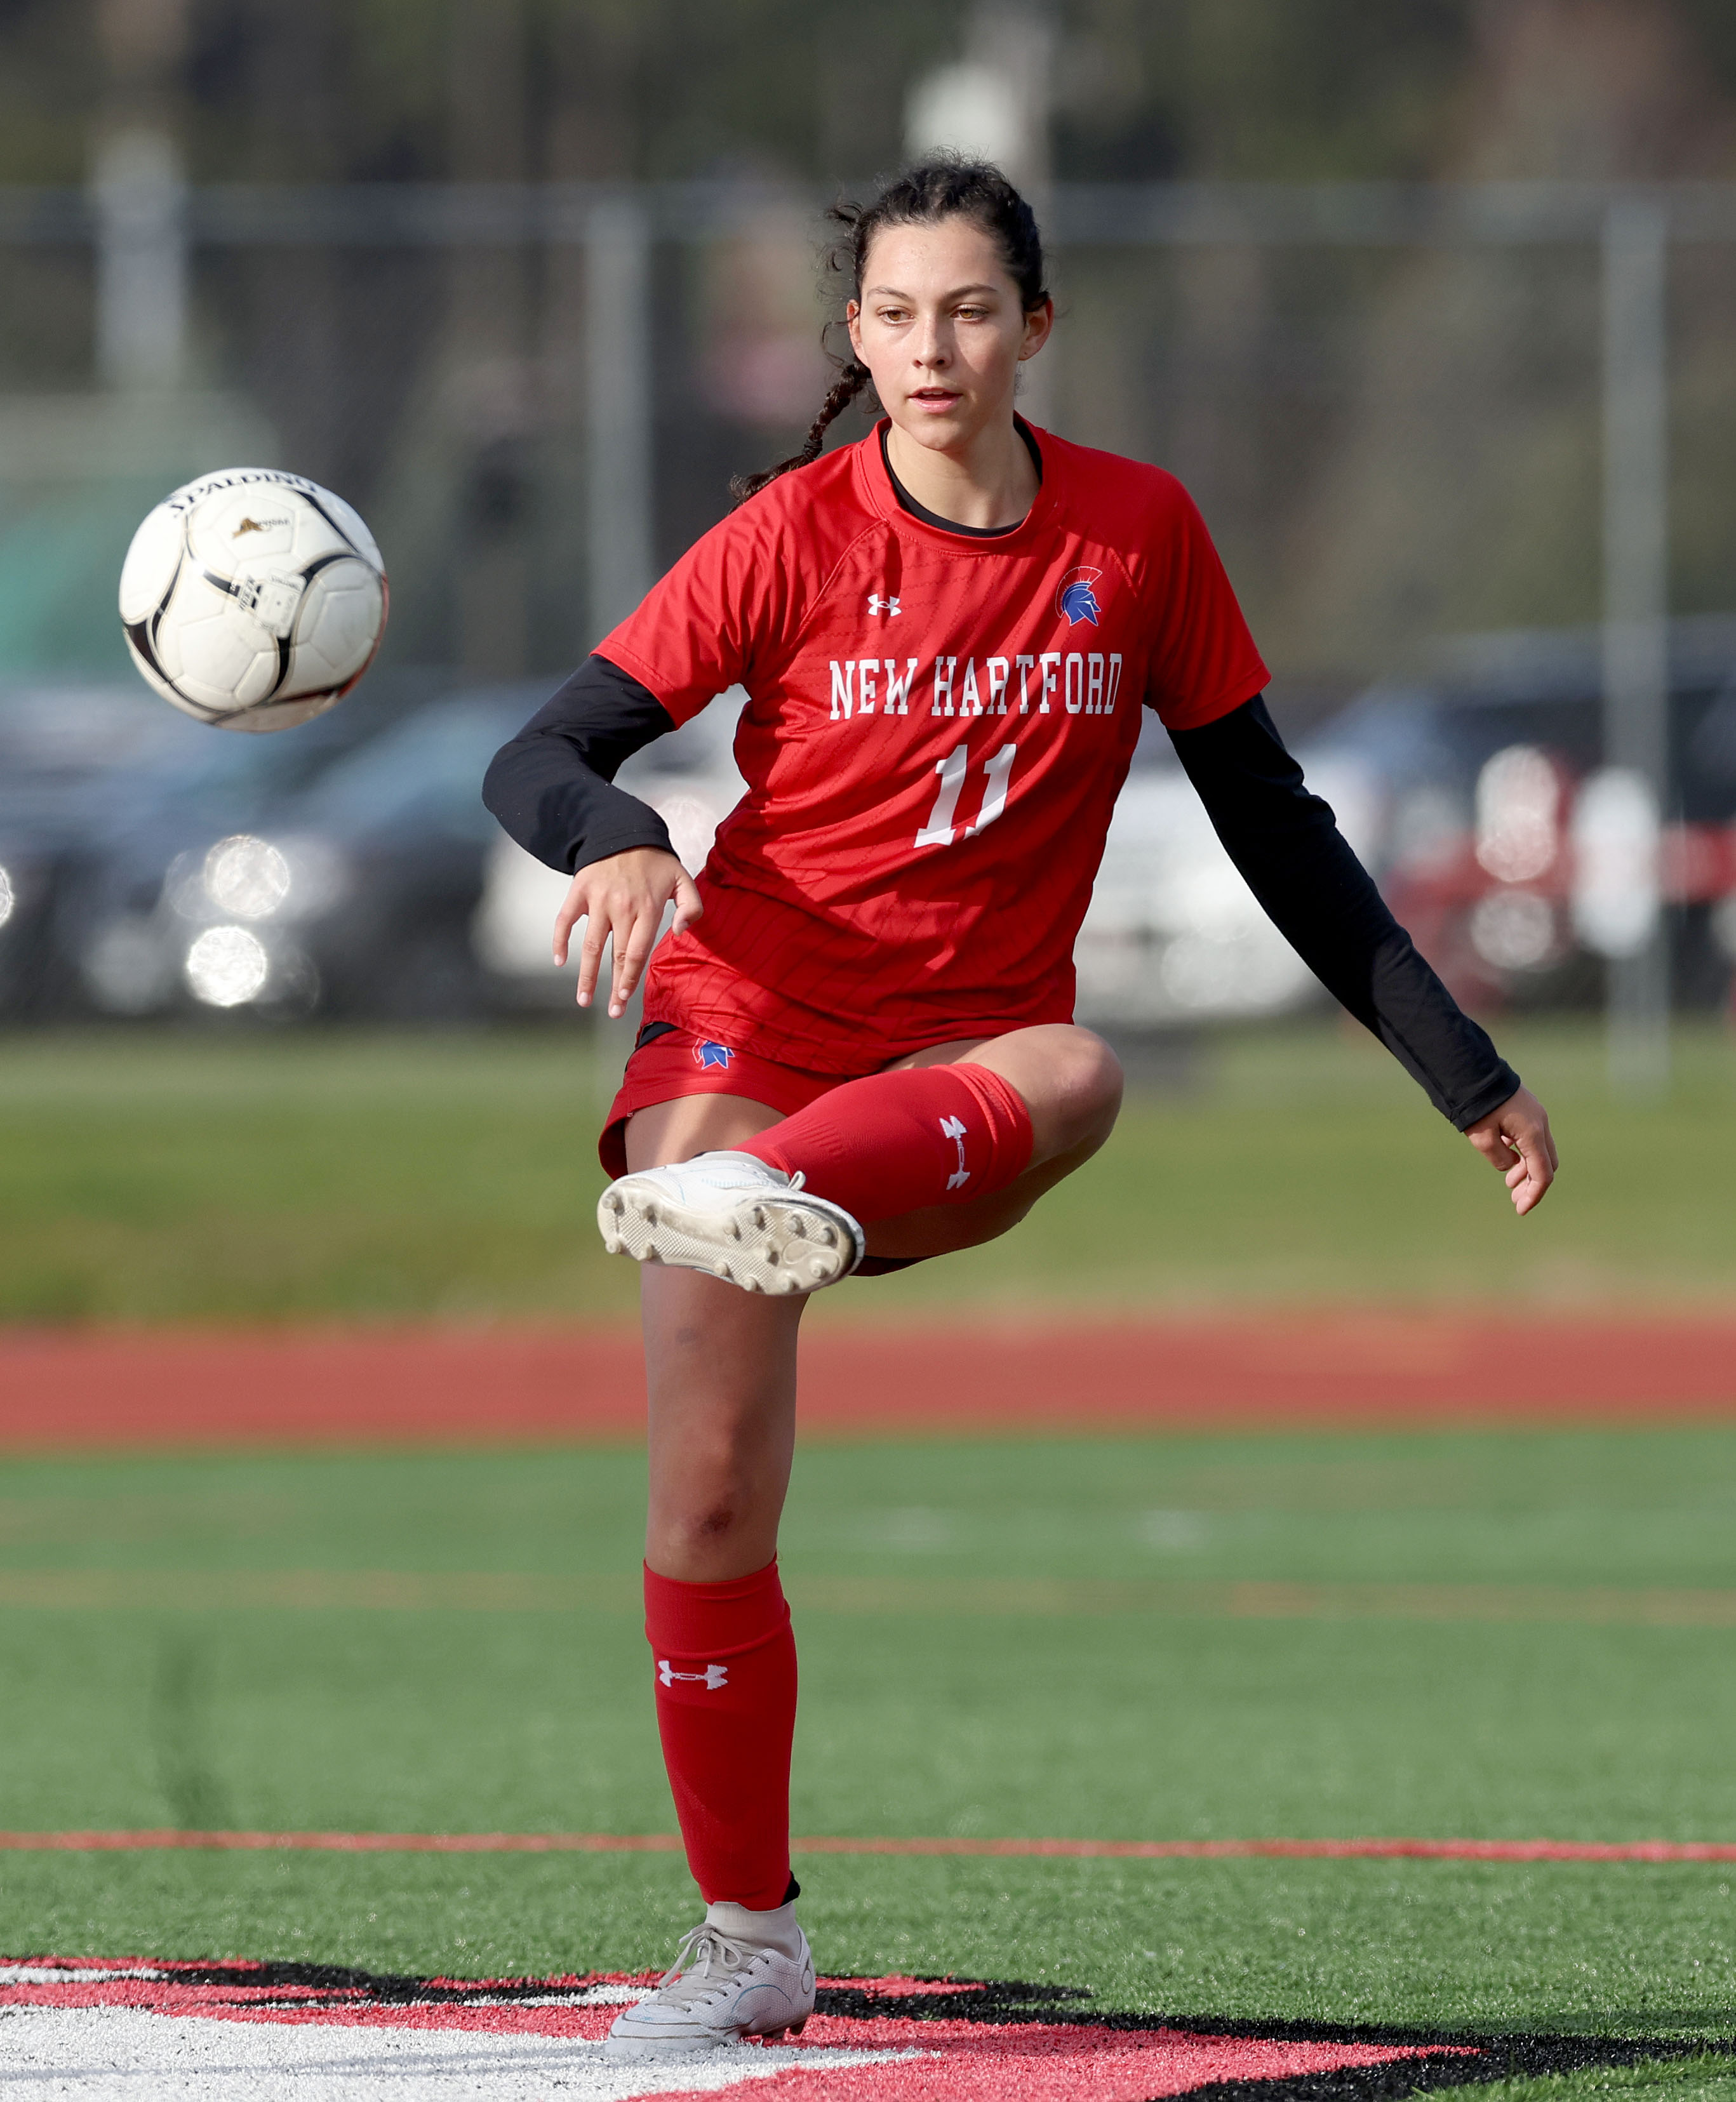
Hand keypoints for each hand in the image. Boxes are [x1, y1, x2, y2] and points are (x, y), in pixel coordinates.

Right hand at [553, 848, 701, 1018]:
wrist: (624, 831)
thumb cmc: (656, 862)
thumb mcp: (683, 879)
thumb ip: (692, 907)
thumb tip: (681, 933)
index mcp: (648, 908)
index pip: (637, 953)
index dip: (630, 980)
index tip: (624, 1000)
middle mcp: (622, 907)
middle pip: (616, 956)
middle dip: (614, 987)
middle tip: (611, 1011)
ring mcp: (598, 900)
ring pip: (590, 945)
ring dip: (585, 975)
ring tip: (583, 999)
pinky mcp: (579, 891)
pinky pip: (565, 919)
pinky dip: (559, 940)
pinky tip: (559, 961)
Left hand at [1464, 1086, 1556, 1215]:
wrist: (1473, 1071)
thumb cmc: (1476, 1105)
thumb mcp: (1482, 1137)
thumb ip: (1500, 1158)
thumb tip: (1511, 1167)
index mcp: (1532, 1133)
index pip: (1542, 1173)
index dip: (1534, 1194)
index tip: (1521, 1210)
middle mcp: (1540, 1124)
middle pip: (1547, 1163)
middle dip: (1533, 1183)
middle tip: (1515, 1199)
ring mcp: (1536, 1116)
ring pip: (1540, 1150)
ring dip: (1528, 1169)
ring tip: (1509, 1183)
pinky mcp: (1528, 1111)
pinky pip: (1532, 1138)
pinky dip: (1524, 1152)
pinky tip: (1507, 1156)